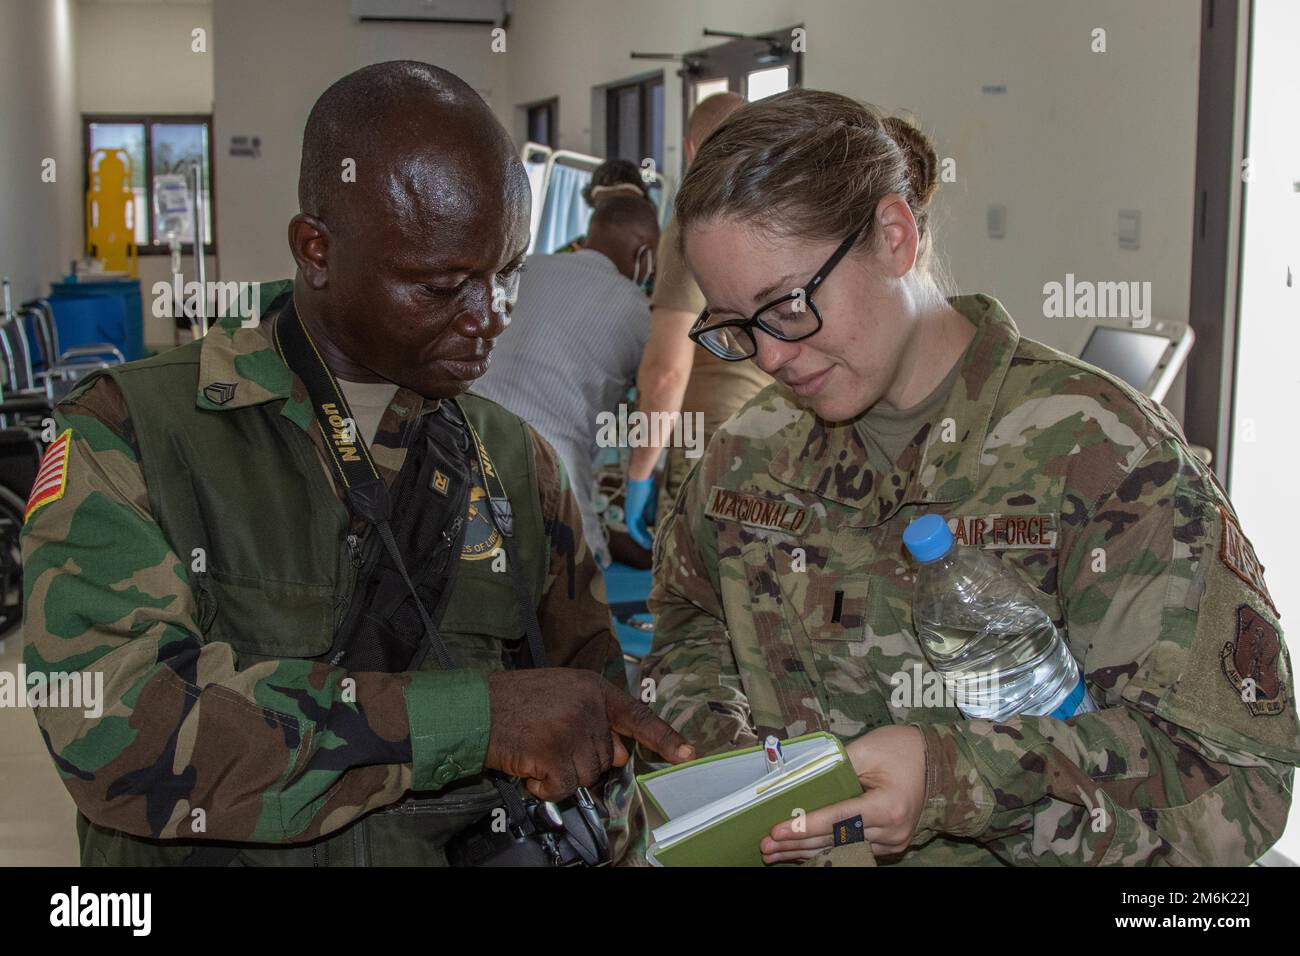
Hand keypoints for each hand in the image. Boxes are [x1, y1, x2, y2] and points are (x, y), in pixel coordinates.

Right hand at [485, 669, 694, 800]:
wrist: (473, 708)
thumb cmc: (514, 703)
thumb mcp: (562, 696)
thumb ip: (594, 718)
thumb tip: (620, 753)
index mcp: (593, 688)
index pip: (637, 715)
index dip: (664, 737)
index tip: (688, 754)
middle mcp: (588, 706)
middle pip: (606, 757)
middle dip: (579, 760)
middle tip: (547, 742)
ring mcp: (572, 729)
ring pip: (586, 776)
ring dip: (560, 774)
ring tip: (535, 750)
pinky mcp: (554, 753)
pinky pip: (564, 788)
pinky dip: (544, 787)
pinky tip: (528, 767)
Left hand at [623, 476, 656, 549]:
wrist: (641, 479)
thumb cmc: (648, 487)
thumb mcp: (653, 503)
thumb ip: (652, 513)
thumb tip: (653, 524)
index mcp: (638, 510)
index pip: (642, 525)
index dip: (647, 533)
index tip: (654, 539)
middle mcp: (632, 513)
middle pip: (638, 529)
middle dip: (645, 538)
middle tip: (651, 546)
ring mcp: (630, 514)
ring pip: (635, 531)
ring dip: (642, 539)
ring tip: (648, 546)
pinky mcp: (630, 514)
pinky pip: (633, 529)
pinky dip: (639, 536)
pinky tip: (644, 542)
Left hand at [760, 725, 925, 862]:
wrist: (939, 763)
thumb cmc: (902, 749)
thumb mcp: (868, 749)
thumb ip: (835, 766)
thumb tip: (800, 779)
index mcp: (887, 806)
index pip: (837, 820)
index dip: (804, 826)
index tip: (776, 830)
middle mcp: (892, 831)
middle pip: (835, 841)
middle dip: (797, 844)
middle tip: (765, 845)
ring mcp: (893, 842)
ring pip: (841, 851)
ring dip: (806, 852)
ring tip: (774, 854)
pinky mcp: (890, 844)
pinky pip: (852, 851)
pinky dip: (825, 850)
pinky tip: (800, 852)